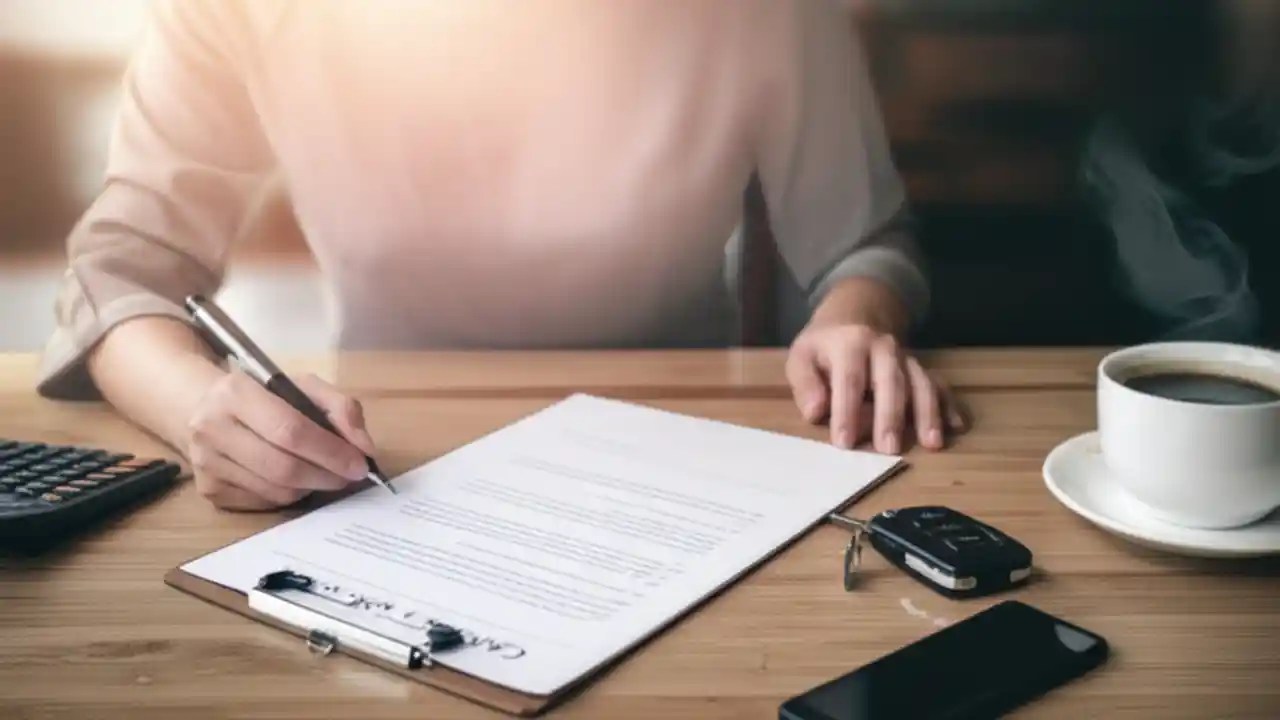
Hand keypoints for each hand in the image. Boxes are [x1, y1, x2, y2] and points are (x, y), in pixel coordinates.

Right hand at [186, 371, 376, 510]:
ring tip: (324, 474)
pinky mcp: (209, 490)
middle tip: (348, 476)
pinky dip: (288, 494)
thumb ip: (340, 407)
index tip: (359, 464)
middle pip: (282, 468)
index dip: (330, 452)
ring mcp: (206, 463)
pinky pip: (263, 502)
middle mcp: (212, 429)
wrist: (201, 408)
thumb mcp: (302, 386)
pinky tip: (295, 480)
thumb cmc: (263, 396)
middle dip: (325, 476)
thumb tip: (364, 448)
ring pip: (275, 491)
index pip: (290, 430)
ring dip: (310, 487)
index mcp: (235, 393)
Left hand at [786, 323, 965, 452]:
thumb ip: (806, 384)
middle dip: (891, 416)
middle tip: (890, 449)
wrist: (856, 313)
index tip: (844, 442)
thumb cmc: (824, 345)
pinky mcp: (921, 368)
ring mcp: (906, 357)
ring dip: (928, 413)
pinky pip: (939, 383)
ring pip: (921, 383)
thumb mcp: (802, 357)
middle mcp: (883, 348)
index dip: (846, 411)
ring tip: (933, 443)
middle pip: (891, 381)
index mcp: (850, 344)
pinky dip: (949, 404)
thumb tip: (816, 412)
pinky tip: (957, 426)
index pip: (849, 380)